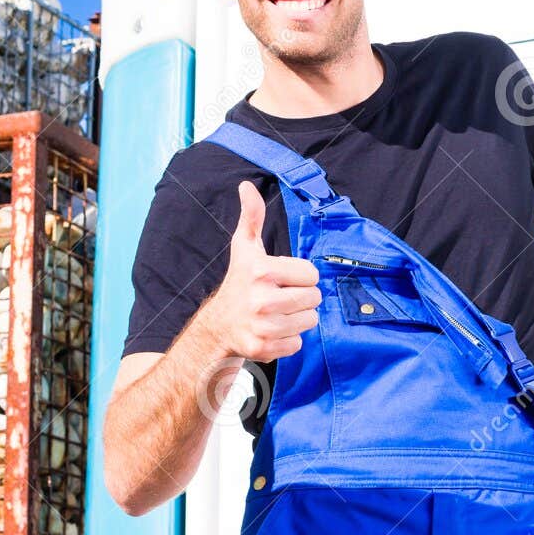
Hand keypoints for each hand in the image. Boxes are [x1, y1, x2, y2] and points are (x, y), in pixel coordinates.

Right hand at [200, 181, 321, 362]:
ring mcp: (263, 327)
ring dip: (297, 318)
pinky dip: (288, 339)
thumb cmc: (240, 282)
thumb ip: (252, 216)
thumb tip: (246, 186)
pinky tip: (272, 331)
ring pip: (310, 321)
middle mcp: (262, 300)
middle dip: (301, 298)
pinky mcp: (264, 348)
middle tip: (280, 298)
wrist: (219, 325)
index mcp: (263, 271)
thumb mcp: (245, 247)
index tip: (282, 279)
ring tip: (276, 314)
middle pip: (314, 299)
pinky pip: (298, 343)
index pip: (313, 275)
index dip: (300, 277)